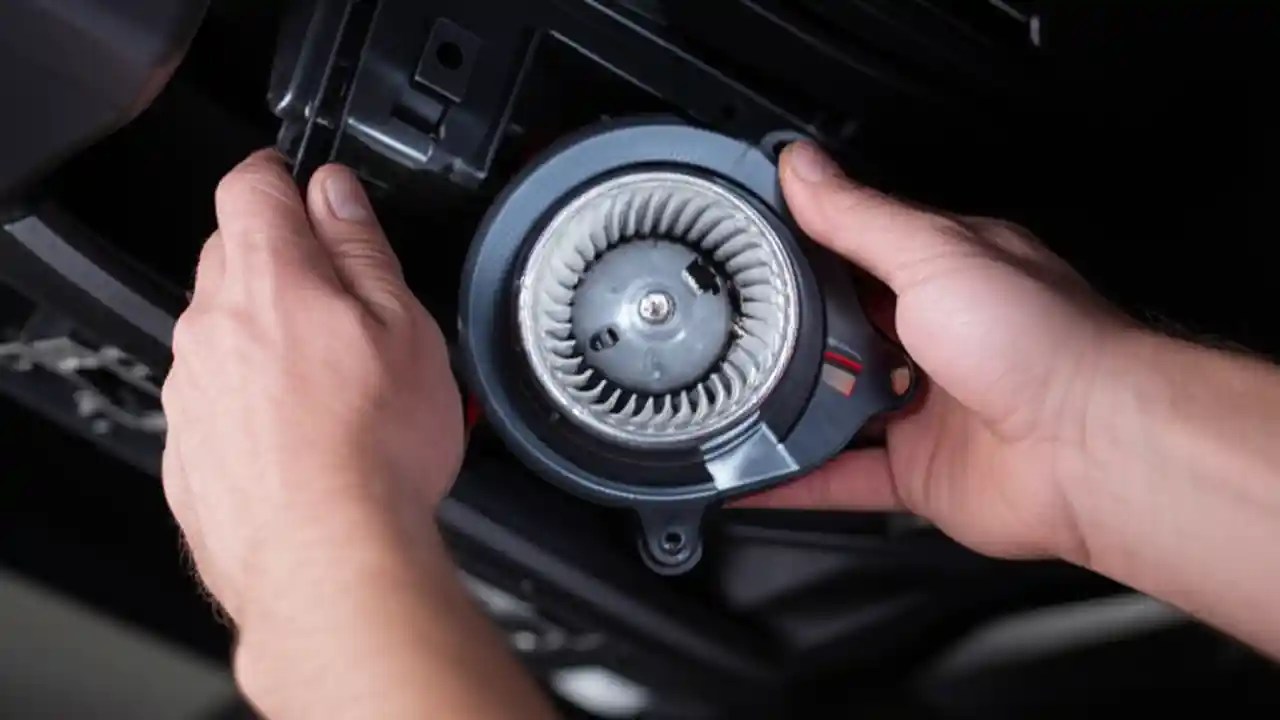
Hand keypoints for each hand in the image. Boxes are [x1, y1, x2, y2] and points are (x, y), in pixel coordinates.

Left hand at [161, 151, 463, 620]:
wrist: (326, 558)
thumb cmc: (373, 449)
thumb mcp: (402, 325)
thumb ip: (361, 248)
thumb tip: (335, 192)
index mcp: (268, 279)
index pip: (249, 186)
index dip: (279, 176)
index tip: (305, 189)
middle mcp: (211, 326)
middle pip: (232, 256)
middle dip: (281, 260)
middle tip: (345, 300)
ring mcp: (191, 390)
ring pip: (223, 330)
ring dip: (267, 335)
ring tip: (335, 385)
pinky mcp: (188, 447)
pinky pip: (215, 397)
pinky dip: (251, 399)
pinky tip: (303, 433)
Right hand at [744, 142, 1130, 561]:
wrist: (1096, 450)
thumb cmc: (1045, 345)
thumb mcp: (936, 255)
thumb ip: (860, 218)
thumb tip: (803, 168)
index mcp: (946, 275)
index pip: (855, 251)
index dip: (799, 249)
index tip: (742, 251)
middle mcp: (936, 340)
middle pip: (839, 334)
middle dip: (786, 335)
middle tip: (727, 332)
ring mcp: (926, 408)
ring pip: (836, 407)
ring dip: (786, 408)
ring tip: (726, 402)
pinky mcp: (920, 471)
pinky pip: (842, 477)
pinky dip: (795, 480)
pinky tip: (753, 476)